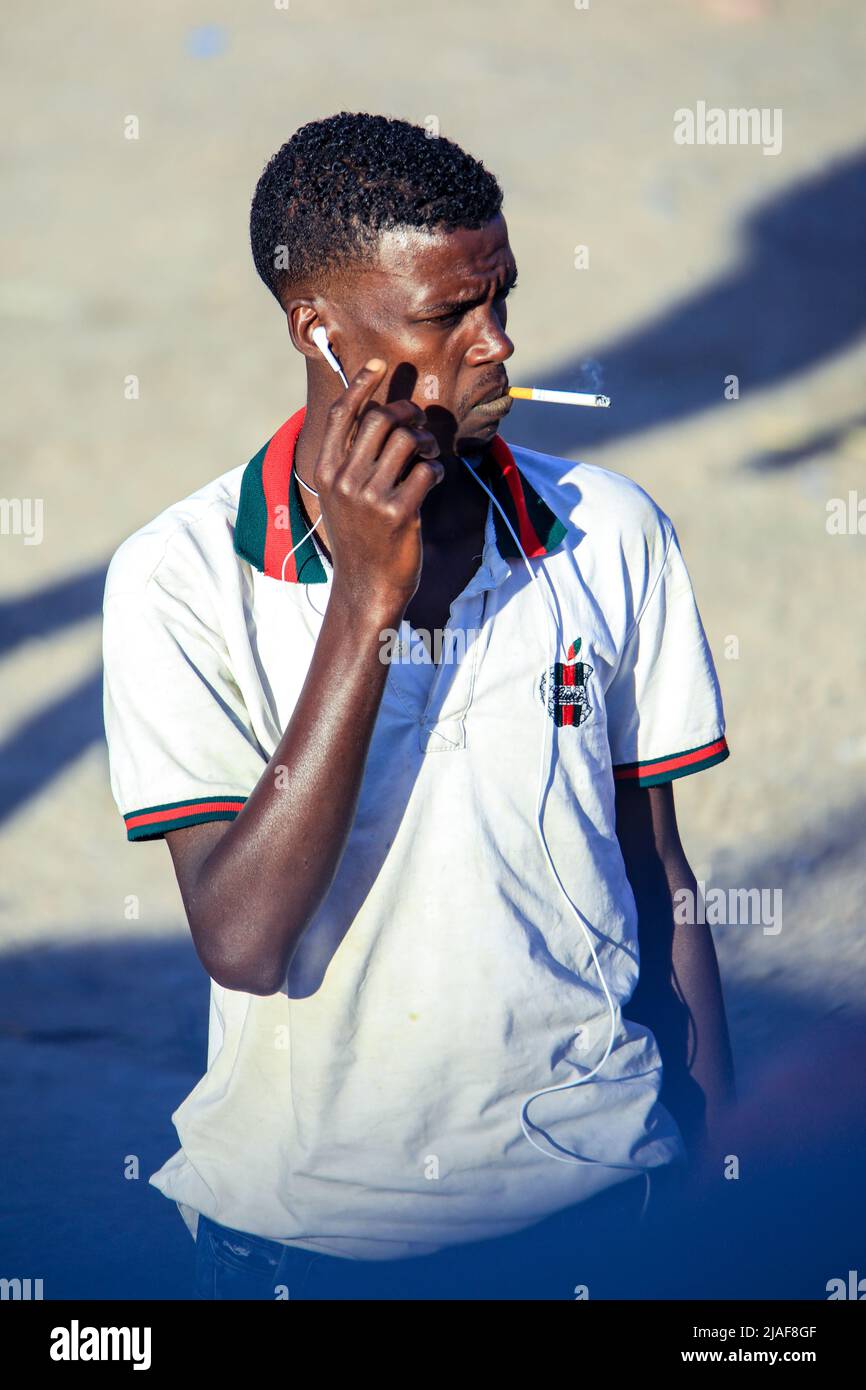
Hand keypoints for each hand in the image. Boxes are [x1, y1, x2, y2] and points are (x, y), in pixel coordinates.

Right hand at [313, 358, 442, 619]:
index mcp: (327, 470)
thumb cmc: (360, 536)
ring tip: (428, 456)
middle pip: (380, 418)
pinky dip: (435, 471)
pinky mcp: (399, 512)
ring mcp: (370, 496)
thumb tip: (378, 413)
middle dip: (406, 412)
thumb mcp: (342, 496)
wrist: (367, 586)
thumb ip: (352, 458)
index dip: (361, 383)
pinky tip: (430, 483)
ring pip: (407, 440)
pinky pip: (427, 470)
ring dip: (426, 442)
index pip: (342, 413)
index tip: (380, 365)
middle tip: (418, 424)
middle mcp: (344, 479)